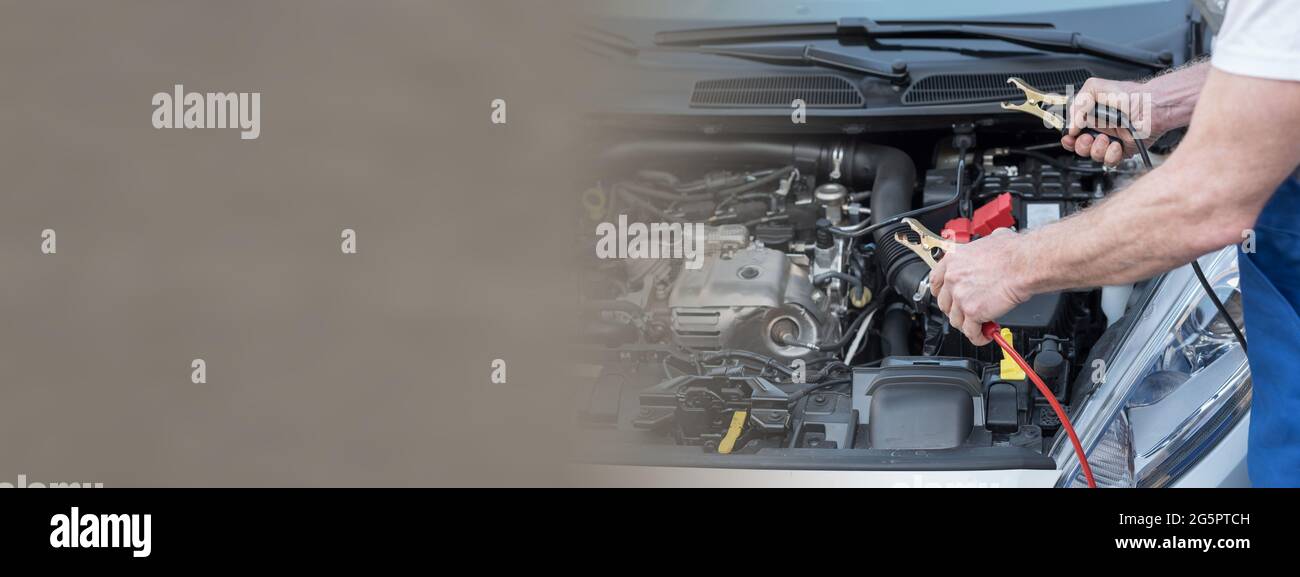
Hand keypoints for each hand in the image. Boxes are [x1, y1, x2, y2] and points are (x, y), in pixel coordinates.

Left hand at [930, 228, 1029, 345]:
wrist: (1025, 264)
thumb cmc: (1014, 252)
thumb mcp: (993, 239)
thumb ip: (985, 247)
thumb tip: (994, 243)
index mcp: (954, 260)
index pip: (935, 281)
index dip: (942, 293)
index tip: (948, 299)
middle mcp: (952, 278)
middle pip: (944, 304)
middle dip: (956, 311)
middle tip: (968, 313)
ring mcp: (960, 296)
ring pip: (956, 320)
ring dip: (967, 325)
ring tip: (980, 326)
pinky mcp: (972, 311)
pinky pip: (970, 332)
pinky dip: (977, 337)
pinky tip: (985, 336)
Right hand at [1060, 77, 1157, 166]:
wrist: (1152, 106)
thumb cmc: (1130, 94)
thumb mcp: (1095, 87)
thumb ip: (1077, 103)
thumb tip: (1071, 126)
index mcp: (1091, 117)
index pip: (1073, 133)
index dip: (1069, 138)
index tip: (1070, 135)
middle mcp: (1100, 130)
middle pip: (1080, 147)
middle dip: (1081, 145)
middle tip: (1087, 137)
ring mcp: (1111, 142)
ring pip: (1093, 156)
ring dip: (1096, 149)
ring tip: (1104, 138)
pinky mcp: (1122, 152)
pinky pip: (1109, 162)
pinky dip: (1110, 155)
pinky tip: (1116, 145)